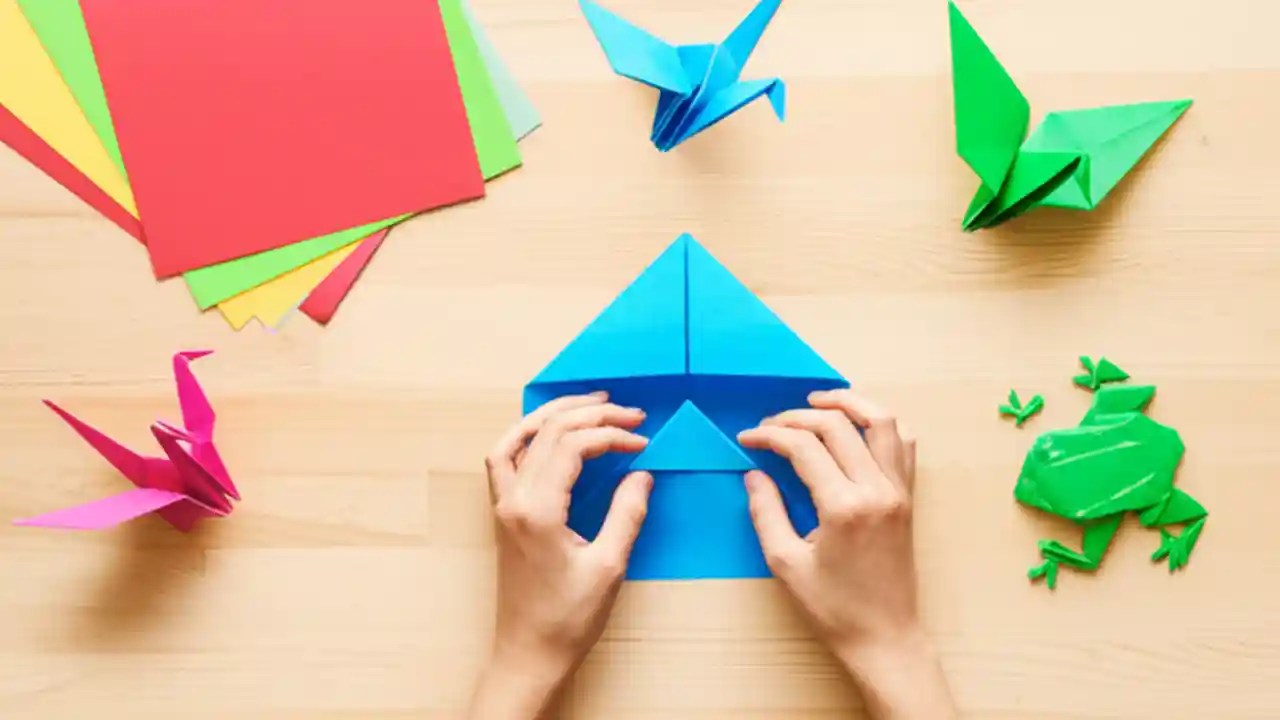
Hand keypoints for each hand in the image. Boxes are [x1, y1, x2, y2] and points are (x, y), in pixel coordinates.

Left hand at [468, 393, 652, 719]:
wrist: (529, 654)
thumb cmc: (568, 619)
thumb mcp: (609, 566)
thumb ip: (626, 513)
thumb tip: (642, 474)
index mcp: (537, 510)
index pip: (574, 447)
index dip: (612, 437)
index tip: (643, 443)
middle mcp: (513, 500)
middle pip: (549, 433)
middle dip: (592, 416)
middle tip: (630, 414)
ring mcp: (502, 505)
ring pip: (520, 437)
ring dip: (555, 414)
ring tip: (590, 403)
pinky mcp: (502, 513)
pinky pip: (503, 458)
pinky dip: (525, 435)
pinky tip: (547, 430)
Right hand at [739, 390, 955, 719]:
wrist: (884, 637)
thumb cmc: (833, 609)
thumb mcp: (785, 563)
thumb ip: (766, 512)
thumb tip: (754, 474)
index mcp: (844, 506)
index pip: (803, 447)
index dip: (770, 435)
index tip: (748, 439)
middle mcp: (877, 490)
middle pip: (837, 426)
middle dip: (797, 416)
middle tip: (771, 424)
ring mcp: (898, 491)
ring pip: (881, 421)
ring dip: (848, 402)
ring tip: (818, 400)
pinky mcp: (908, 498)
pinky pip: (903, 444)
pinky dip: (881, 424)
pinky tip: (858, 424)